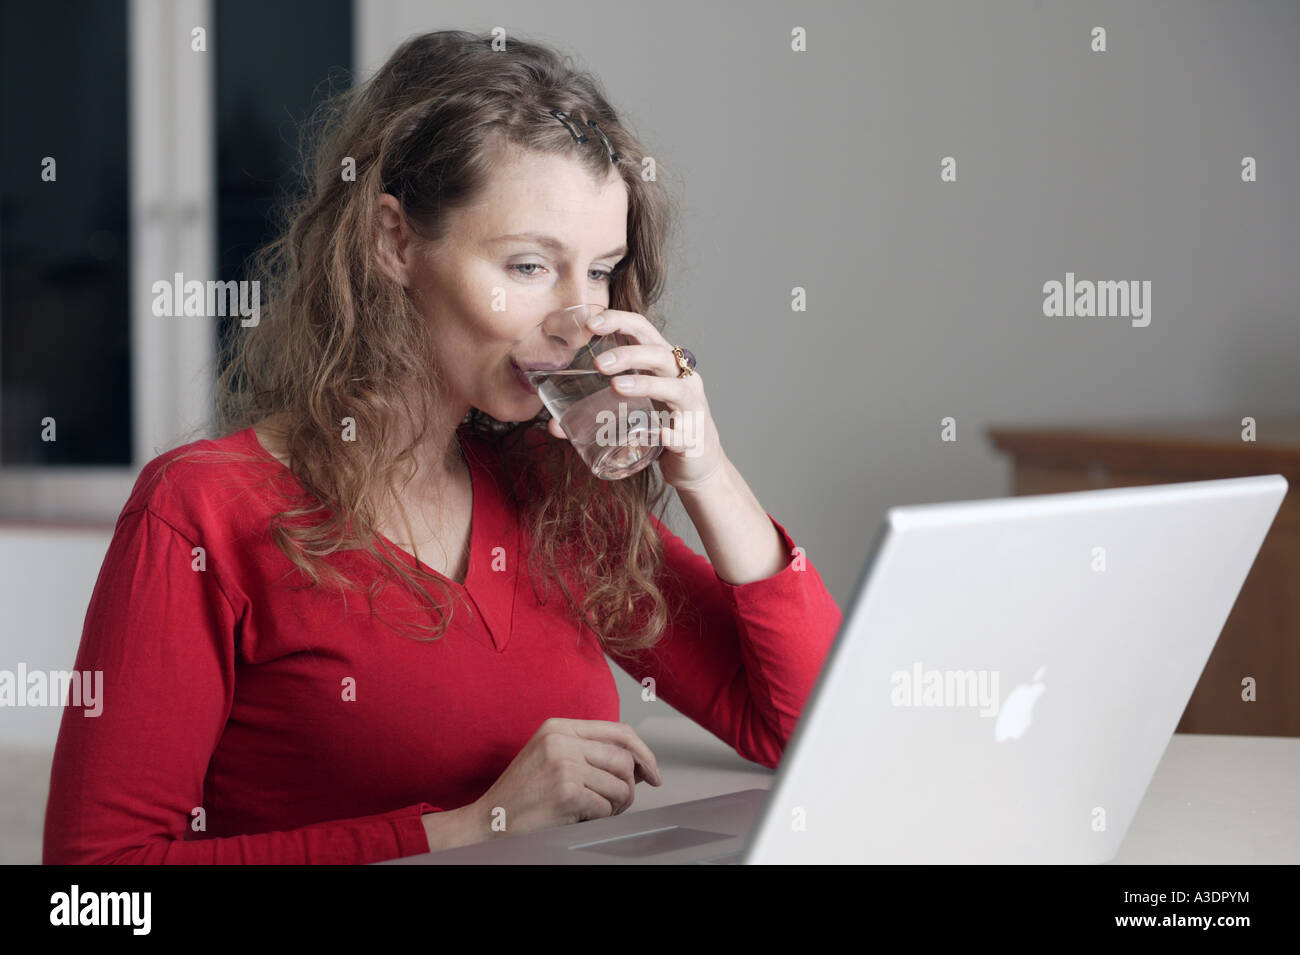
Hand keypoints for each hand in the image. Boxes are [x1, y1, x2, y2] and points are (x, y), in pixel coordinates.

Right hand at [462, 718, 661, 839]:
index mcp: (559, 727)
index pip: (619, 730)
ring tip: (597, 811)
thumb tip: (639, 763)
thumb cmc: (523, 794)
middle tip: (619, 803)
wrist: (490, 821)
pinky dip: (600, 817)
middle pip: (624, 759)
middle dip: (631, 786)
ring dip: (616, 805)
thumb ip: (588, 752)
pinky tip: (581, 817)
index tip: (652, 771)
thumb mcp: (551, 757)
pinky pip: (606, 807)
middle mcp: (561, 741)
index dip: (643, 752)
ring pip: (620, 785)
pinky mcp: (567, 792)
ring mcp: (564, 765)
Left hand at [545, 309, 726, 490]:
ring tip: (616, 387)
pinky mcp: (694, 437)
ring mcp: (691, 407)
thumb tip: (552, 424)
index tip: (590, 323)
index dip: (619, 321)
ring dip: (645, 384)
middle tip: (597, 364)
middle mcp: (681, 379)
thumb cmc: (661, 429)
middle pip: (658, 353)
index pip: (642, 331)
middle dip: (628, 353)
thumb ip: (595, 414)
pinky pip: (684, 432)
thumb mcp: (630, 414)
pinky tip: (660, 433)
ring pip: (674, 387)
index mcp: (662, 365)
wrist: (698, 465)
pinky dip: (672, 432)